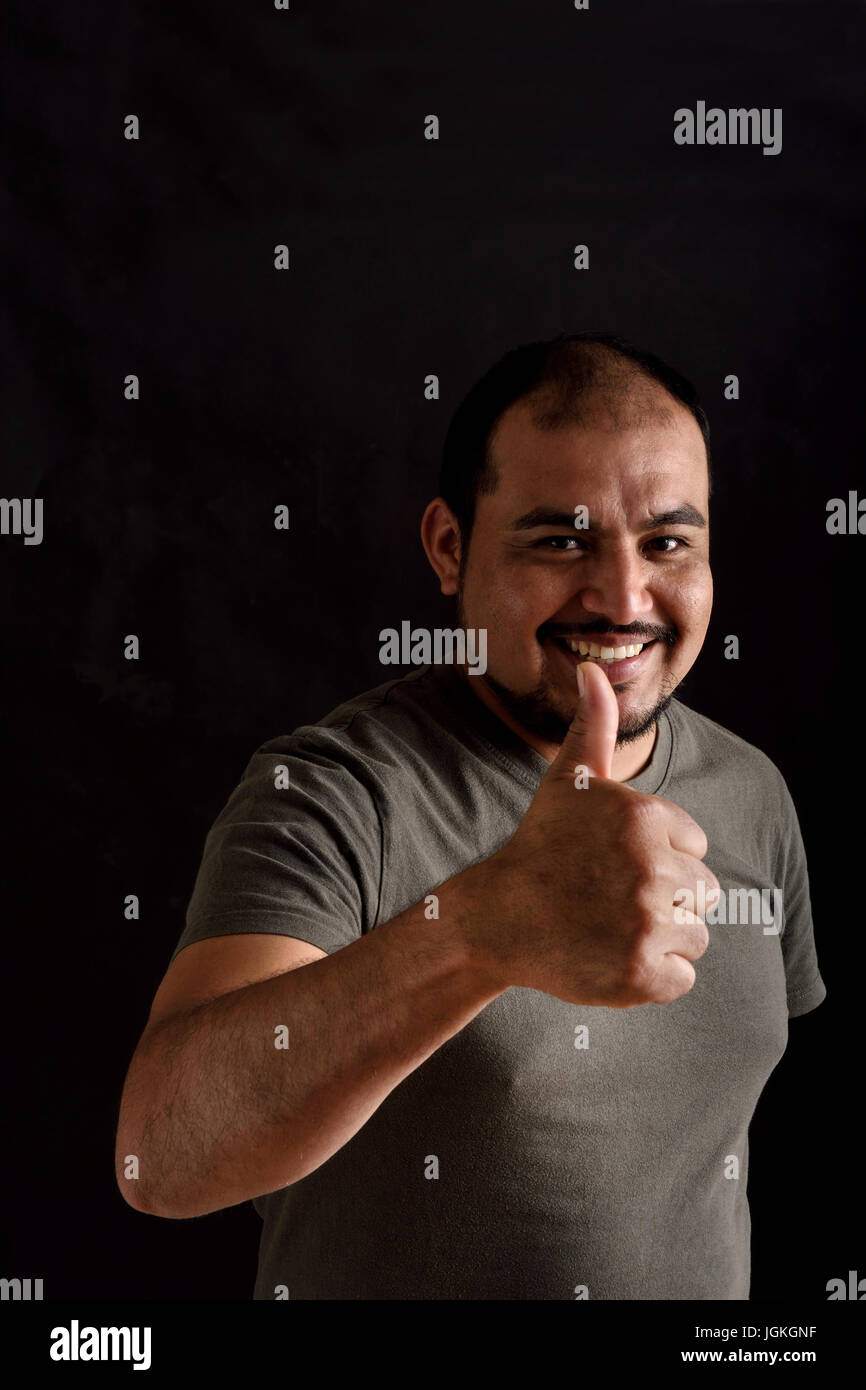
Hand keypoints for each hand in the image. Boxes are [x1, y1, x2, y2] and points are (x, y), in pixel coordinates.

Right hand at [472, 658, 717, 1006]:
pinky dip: (653, 977)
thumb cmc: (540, 846)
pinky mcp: (643, 974)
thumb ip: (594, 723)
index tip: (614, 862)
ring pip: (696, 936)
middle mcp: (651, 868)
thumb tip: (595, 667)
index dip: (659, 855)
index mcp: (644, 818)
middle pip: (703, 892)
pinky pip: (682, 978)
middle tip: (611, 898)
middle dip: (665, 897)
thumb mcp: (569, 780)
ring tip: (611, 926)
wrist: (497, 919)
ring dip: (660, 937)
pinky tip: (612, 956)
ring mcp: (647, 923)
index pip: (696, 845)